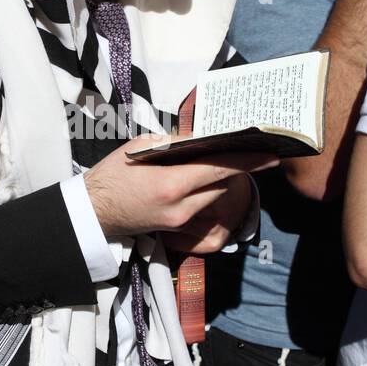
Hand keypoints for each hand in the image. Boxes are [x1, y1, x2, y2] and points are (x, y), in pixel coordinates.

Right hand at [84, 135, 276, 239]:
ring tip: (223, 160)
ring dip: (221, 179)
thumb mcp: (141, 148)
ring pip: (216, 196)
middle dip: (235, 166)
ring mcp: (181, 221)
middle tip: (249, 148)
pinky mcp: (178, 228)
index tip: (272, 155)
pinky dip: (207, 190)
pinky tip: (205, 178)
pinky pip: (204, 206)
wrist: (94, 212)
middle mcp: (181, 207)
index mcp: (170, 184)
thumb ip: (175, 143)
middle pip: (223, 183)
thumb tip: (204, 137)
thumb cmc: (113, 174)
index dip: (249, 161)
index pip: (220, 169)